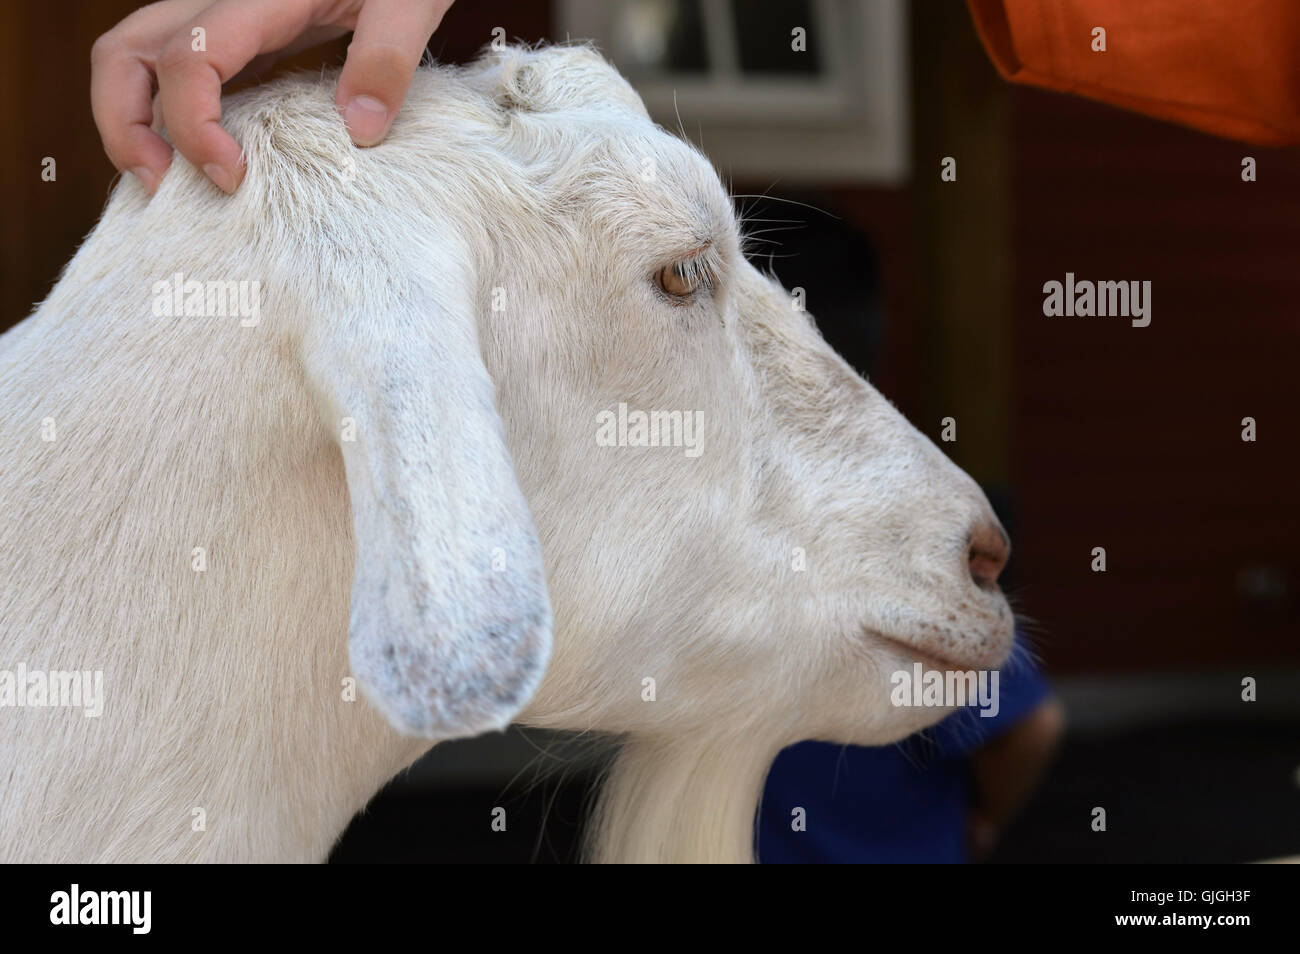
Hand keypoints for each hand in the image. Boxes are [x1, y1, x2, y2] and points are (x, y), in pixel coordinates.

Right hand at [91, 0, 453, 194]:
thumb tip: (359, 129)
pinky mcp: (242, 39)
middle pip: (126, 52)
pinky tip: (208, 162)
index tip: (233, 179)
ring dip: (136, 124)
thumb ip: (388, 59)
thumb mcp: (409, 5)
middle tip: (164, 192)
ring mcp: (223, 19)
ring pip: (138, 61)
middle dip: (125, 126)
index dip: (193, 125)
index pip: (188, 56)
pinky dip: (173, 119)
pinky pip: (179, 75)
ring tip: (174, 186)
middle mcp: (222, 1)